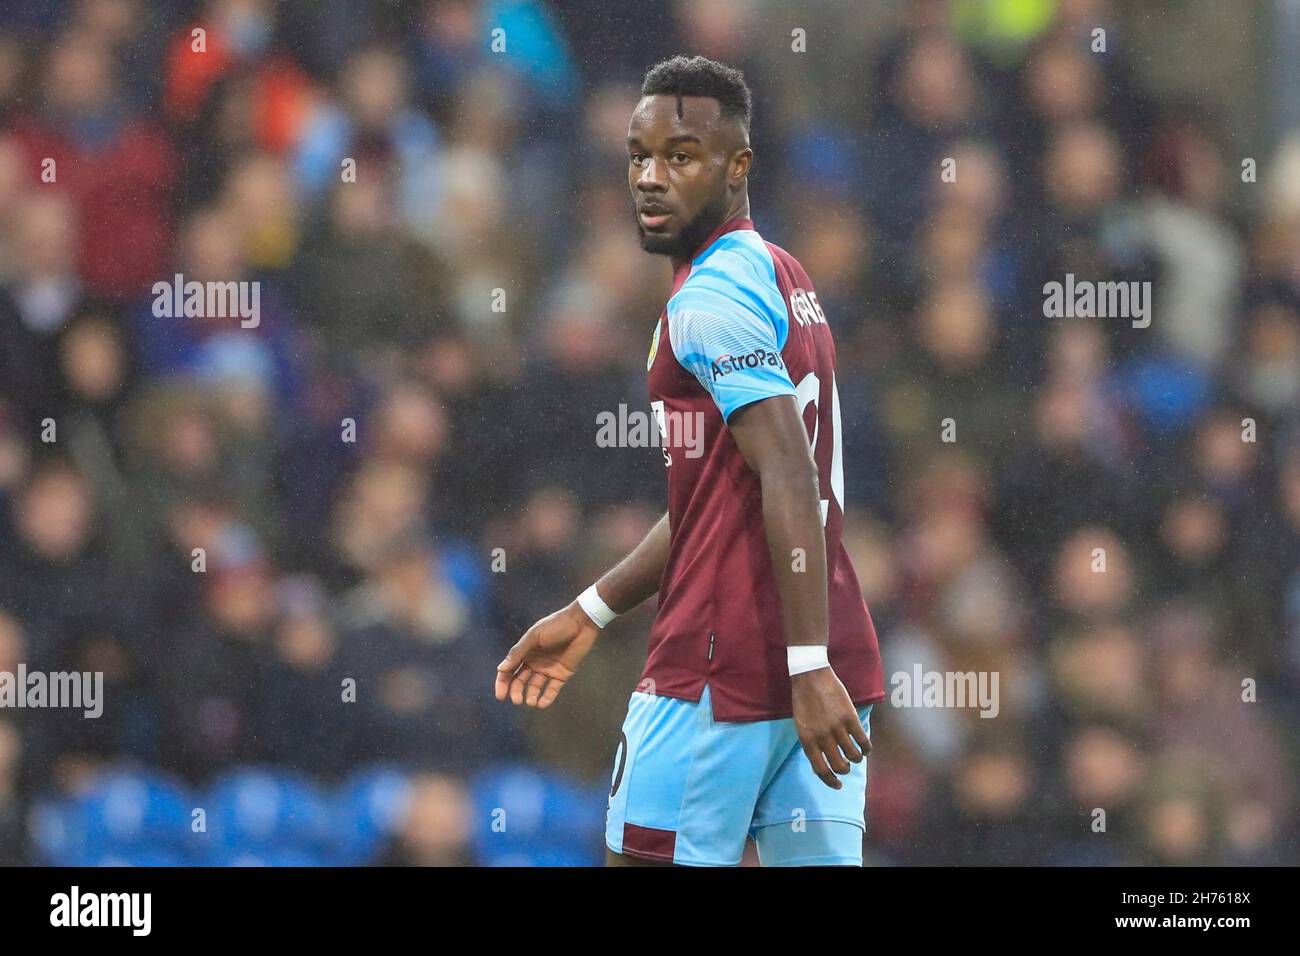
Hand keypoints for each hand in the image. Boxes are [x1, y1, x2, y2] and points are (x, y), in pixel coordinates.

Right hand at [494, 602, 600, 708]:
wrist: (581, 623)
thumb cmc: (556, 626)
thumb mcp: (534, 636)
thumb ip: (518, 652)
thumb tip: (501, 669)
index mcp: (525, 652)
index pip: (509, 670)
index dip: (502, 683)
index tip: (500, 696)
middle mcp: (534, 662)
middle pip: (520, 681)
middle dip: (516, 692)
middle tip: (517, 700)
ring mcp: (548, 669)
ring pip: (535, 687)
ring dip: (531, 696)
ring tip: (530, 702)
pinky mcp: (562, 674)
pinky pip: (552, 689)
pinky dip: (547, 698)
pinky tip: (541, 704)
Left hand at [791, 666, 870, 789]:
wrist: (810, 676)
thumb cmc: (804, 701)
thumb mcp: (801, 725)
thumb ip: (811, 744)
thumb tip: (822, 764)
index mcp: (807, 740)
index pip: (821, 770)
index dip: (831, 781)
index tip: (838, 785)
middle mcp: (822, 737)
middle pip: (839, 766)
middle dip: (844, 769)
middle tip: (846, 766)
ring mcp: (837, 728)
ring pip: (853, 756)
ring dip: (856, 758)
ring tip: (856, 755)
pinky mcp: (850, 718)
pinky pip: (863, 741)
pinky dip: (866, 747)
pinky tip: (865, 747)